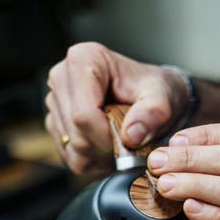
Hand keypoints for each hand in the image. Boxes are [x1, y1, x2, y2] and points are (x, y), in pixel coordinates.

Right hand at [45, 43, 187, 175]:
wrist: (150, 97)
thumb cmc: (154, 91)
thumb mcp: (164, 97)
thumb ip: (154, 113)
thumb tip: (132, 135)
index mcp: (84, 59)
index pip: (84, 115)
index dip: (108, 137)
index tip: (130, 140)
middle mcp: (62, 78)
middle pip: (76, 134)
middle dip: (106, 148)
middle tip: (130, 142)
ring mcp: (56, 103)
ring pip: (73, 149)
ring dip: (101, 156)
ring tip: (121, 141)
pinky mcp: (56, 125)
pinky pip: (71, 158)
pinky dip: (94, 161)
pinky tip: (109, 146)